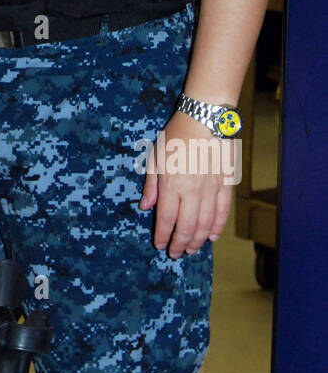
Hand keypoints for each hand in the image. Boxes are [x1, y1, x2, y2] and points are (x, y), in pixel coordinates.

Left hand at [139, 109, 236, 257]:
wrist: (206, 120)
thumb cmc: (177, 135)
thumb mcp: (156, 156)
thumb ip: (151, 184)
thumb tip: (146, 207)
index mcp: (172, 184)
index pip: (166, 219)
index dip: (163, 236)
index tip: (160, 245)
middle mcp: (192, 191)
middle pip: (187, 227)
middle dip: (179, 244)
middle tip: (175, 253)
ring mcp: (211, 189)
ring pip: (206, 225)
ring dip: (198, 240)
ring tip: (190, 249)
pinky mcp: (225, 186)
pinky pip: (222, 213)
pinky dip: (217, 228)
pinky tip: (212, 237)